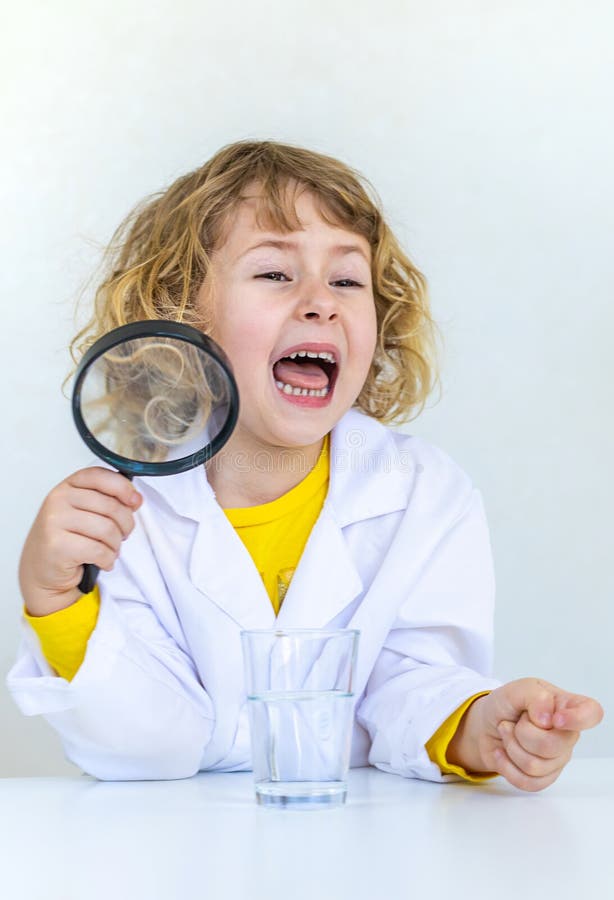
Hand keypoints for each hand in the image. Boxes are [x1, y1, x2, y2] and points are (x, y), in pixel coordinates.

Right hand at [19, 467, 141, 616]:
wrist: (42, 568)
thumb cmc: (67, 538)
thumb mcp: (86, 511)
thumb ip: (109, 500)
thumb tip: (136, 499)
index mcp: (68, 486)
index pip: (101, 476)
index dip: (124, 487)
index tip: (134, 501)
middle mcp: (58, 499)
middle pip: (111, 506)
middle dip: (126, 525)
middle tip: (122, 536)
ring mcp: (55, 521)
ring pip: (108, 530)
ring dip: (116, 545)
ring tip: (110, 551)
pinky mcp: (57, 545)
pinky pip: (99, 551)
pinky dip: (108, 559)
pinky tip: (103, 561)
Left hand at [448, 678, 603, 791]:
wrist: (484, 725)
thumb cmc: (505, 705)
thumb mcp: (515, 690)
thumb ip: (534, 696)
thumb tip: (548, 718)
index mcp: (566, 706)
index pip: (592, 713)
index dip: (578, 719)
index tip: (554, 719)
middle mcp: (567, 734)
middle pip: (552, 746)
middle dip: (522, 733)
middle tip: (515, 721)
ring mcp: (557, 757)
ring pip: (535, 766)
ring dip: (511, 746)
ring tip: (507, 732)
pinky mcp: (544, 776)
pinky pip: (528, 782)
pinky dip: (506, 766)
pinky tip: (501, 752)